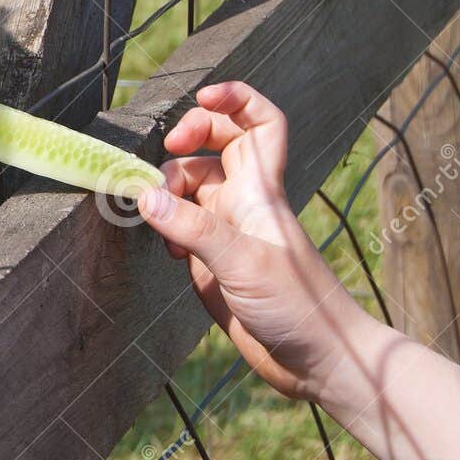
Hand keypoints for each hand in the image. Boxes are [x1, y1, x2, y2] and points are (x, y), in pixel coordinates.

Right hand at [138, 82, 372, 400]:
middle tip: (166, 151)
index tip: (200, 98)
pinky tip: (167, 249)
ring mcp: (227, 230)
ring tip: (156, 210)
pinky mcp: (213, 261)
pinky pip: (181, 226)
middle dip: (189, 137)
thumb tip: (144, 196)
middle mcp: (244, 202)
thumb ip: (192, 228)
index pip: (259, 123)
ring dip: (168, 188)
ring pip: (192, 185)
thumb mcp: (242, 262)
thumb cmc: (298, 305)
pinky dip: (166, 226)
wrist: (316, 360)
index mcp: (261, 190)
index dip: (234, 100)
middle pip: (218, 144)